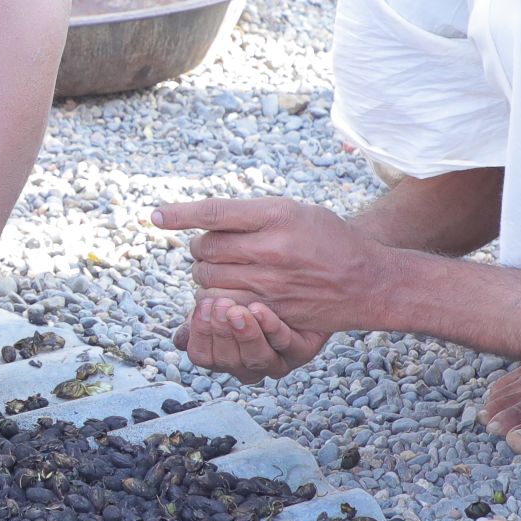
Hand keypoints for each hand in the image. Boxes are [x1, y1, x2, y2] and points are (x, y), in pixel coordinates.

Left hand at [152, 198, 398, 342]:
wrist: (365, 280)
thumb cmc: (326, 238)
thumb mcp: (293, 210)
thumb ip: (250, 214)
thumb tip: (201, 219)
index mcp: (277, 215)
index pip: (214, 212)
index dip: (179, 214)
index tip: (155, 216)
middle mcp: (272, 248)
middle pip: (205, 248)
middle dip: (200, 249)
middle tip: (212, 249)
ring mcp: (270, 283)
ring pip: (207, 279)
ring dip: (204, 275)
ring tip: (222, 270)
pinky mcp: (270, 310)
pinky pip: (223, 304)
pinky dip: (215, 299)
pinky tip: (227, 292)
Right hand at [175, 293, 326, 381]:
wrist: (295, 288)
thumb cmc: (250, 297)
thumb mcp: (221, 305)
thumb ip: (202, 320)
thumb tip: (180, 338)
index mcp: (223, 357)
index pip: (203, 356)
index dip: (200, 335)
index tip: (201, 308)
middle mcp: (248, 366)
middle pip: (228, 361)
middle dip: (221, 332)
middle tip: (219, 305)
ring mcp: (276, 362)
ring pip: (257, 359)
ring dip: (245, 335)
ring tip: (238, 311)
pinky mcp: (301, 352)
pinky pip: (286, 346)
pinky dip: (271, 329)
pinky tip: (260, 310)